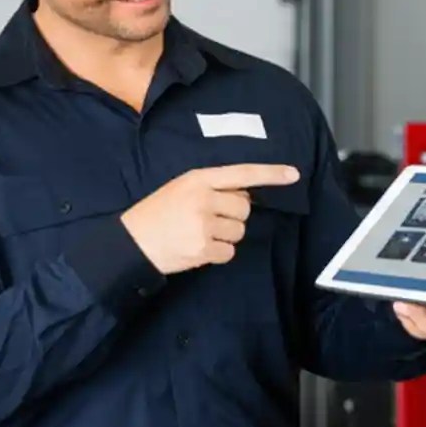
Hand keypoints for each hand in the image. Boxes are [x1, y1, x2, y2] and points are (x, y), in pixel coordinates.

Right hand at [121, 164, 299, 274]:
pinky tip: (198, 248)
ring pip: (239, 231)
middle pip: (244, 208)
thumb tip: (245, 196)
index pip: (242, 173)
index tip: (293, 174)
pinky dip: (218, 253)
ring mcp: (203, 225)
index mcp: (198, 179)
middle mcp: (203, 199)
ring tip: (200, 234)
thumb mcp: (181, 188)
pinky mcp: (203, 249)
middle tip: (209, 219)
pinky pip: (230, 252)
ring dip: (226, 236)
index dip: (270, 174)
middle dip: (233, 216)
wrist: (131, 242)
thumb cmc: (159, 212)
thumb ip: (212, 187)